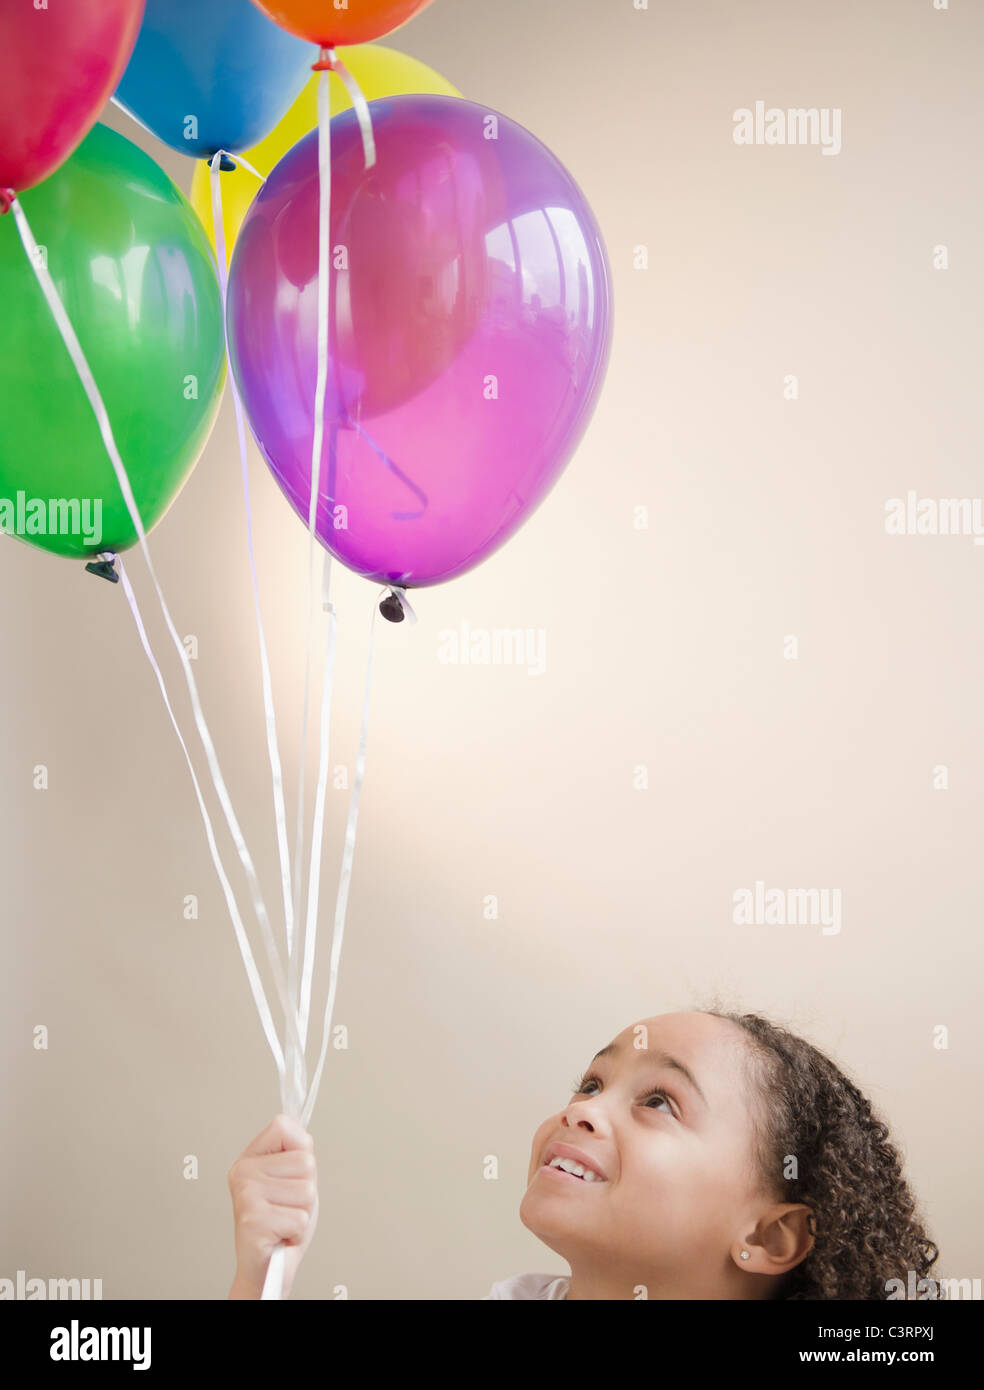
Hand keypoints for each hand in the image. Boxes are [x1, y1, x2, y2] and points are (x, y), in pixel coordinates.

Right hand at [227, 1113, 318, 1298]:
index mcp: (249, 1158)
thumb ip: (297, 1153)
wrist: (267, 1269)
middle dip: (306, 1188)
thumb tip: (302, 1131)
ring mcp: (246, 1195)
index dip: (300, 1150)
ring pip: (306, 1190)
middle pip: (305, 1161)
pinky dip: (297, 1231)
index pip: (284, 1126)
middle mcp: (242, 1173)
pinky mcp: (253, 1221)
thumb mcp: (293, 1180)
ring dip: (302, 1211)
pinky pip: (300, 1218)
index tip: (289, 1175)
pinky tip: (280, 1236)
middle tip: (286, 1206)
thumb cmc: (282, 1224)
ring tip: (283, 1220)